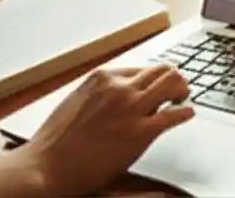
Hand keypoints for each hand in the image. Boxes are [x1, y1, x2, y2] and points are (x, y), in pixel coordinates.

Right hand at [19, 65, 193, 195]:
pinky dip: (185, 112)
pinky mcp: (141, 132)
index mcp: (103, 78)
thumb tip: (115, 96)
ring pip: (173, 84)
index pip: (141, 69)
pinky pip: (174, 115)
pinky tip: (187, 113)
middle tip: (179, 88)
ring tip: (183, 98)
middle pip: (162, 70)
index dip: (153, 78)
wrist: (46, 166)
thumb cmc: (55, 142)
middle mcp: (120, 88)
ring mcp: (132, 108)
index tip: (158, 84)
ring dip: (182, 90)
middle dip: (173, 79)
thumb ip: (100, 95)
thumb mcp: (77, 103)